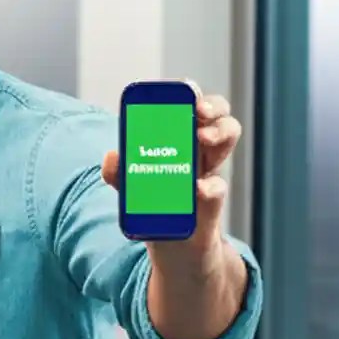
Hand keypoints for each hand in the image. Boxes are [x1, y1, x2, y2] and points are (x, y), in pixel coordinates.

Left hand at [101, 92, 241, 249]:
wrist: (173, 248)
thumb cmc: (154, 207)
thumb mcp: (131, 188)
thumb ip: (119, 172)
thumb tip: (111, 156)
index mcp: (179, 140)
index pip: (188, 105)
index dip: (190, 92)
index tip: (186, 89)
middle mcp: (199, 150)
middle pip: (216, 113)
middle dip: (212, 106)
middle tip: (199, 112)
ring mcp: (209, 172)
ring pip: (228, 136)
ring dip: (220, 132)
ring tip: (203, 139)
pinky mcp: (211, 201)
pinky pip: (217, 187)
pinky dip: (209, 186)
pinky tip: (197, 190)